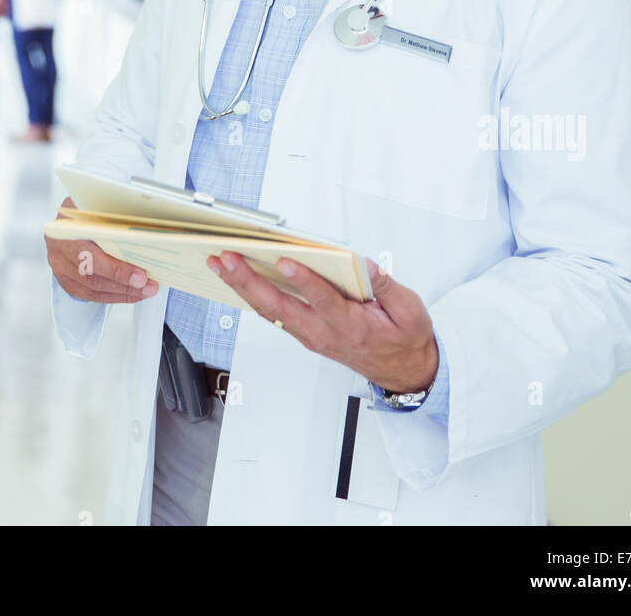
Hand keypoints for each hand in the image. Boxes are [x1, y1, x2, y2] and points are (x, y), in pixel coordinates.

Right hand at [45, 198, 160, 303]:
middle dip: (124, 283)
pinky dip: (114, 295)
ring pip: (92, 288)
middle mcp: (59, 249)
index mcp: (65, 227)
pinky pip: (91, 294)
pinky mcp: (66, 280)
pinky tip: (132, 293)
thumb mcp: (95, 201)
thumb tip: (142, 217)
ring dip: (122, 292)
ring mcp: (60, 267)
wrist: (68, 214)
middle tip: (149, 285)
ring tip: (146, 290)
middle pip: (92, 275)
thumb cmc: (85, 206)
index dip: (116, 268)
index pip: (90, 254)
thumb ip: (112, 211)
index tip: (141, 275)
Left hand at [207, 253, 437, 393]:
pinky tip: (238, 281)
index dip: (303, 279)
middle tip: (227, 258)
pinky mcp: (305, 334)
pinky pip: (274, 315)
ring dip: (243, 287)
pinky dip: (253, 297)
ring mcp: (310, 335)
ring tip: (221, 264)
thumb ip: (386, 286)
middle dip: (249, 280)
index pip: (322, 300)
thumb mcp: (410, 311)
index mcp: (350, 325)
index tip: (285, 259)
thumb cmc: (403, 340)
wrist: (402, 372)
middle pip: (280, 306)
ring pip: (270, 311)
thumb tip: (365, 263)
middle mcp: (323, 332)